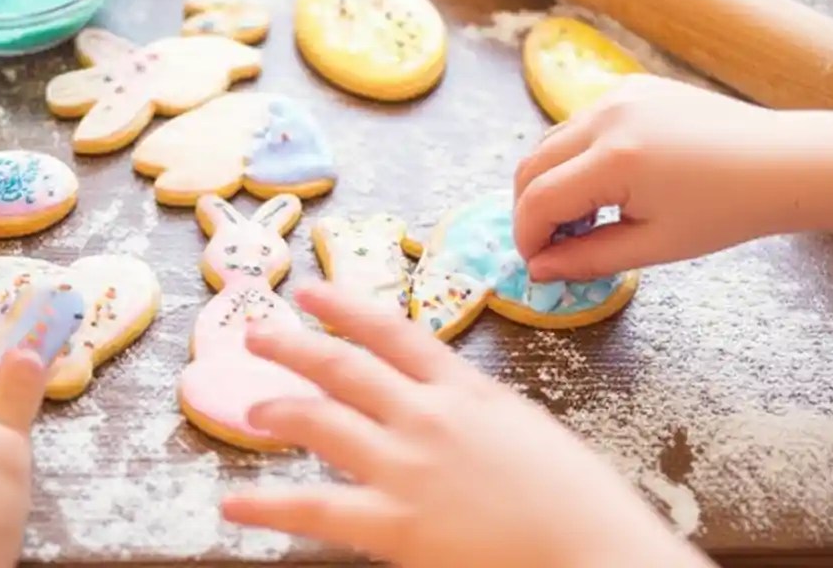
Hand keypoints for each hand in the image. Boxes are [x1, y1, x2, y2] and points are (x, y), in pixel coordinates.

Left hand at [221, 283, 712, 567]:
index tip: (312, 290)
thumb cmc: (579, 499)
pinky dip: (269, 507)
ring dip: (279, 410)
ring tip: (250, 408)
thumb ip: (480, 413)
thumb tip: (451, 405)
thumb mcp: (529, 431)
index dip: (346, 307)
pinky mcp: (395, 522)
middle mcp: (428, 416)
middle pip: (344, 366)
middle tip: (256, 333)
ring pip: (321, 422)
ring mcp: (407, 466)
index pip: (394, 333)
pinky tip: (235, 504)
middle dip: (294, 345)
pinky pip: (315, 509)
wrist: (597, 550)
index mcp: (466, 391)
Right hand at [513, 76, 794, 280]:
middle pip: (532, 166)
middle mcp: (607, 116)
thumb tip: (539, 270)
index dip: (528, 237)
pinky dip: (574, 155)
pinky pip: (579, 122)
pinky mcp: (631, 86)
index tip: (537, 264)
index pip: (539, 200)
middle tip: (551, 245)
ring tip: (581, 218)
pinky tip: (604, 184)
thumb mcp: (655, 245)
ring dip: (549, 182)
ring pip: (550, 141)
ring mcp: (617, 94)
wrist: (783, 163)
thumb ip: (588, 258)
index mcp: (615, 159)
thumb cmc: (728, 210)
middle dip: (530, 210)